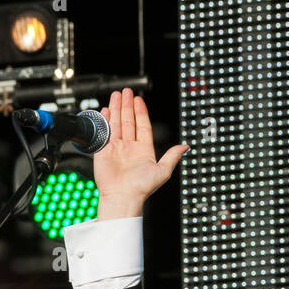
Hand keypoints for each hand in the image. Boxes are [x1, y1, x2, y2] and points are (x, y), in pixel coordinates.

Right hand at [94, 88, 189, 219]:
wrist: (122, 196)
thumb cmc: (141, 188)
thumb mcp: (163, 170)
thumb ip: (173, 156)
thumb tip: (185, 147)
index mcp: (144, 151)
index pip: (143, 126)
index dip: (141, 112)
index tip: (139, 100)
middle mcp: (130, 148)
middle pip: (129, 121)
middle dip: (128, 106)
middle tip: (126, 92)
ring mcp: (116, 148)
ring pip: (117, 124)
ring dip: (117, 109)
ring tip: (116, 95)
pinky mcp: (103, 151)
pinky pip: (105, 132)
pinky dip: (105, 120)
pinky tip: (106, 110)